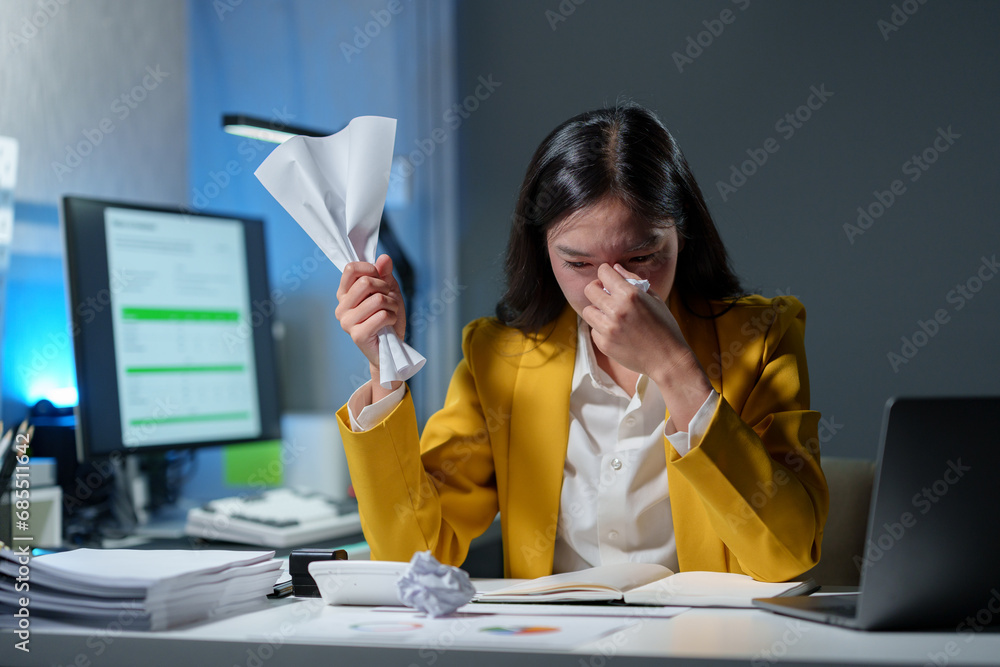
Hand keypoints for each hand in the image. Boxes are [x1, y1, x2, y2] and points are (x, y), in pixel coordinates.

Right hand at [335, 254, 405, 375]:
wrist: (390, 348)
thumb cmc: (387, 318)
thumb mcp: (388, 291)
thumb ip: (384, 274)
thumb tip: (384, 258)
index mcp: (344, 294)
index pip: (350, 268)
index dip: (370, 269)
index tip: (380, 278)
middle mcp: (341, 307)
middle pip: (365, 282)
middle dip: (385, 288)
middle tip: (388, 299)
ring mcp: (347, 322)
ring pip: (377, 299)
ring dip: (392, 305)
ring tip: (390, 313)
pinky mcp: (357, 335)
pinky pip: (382, 316)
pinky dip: (393, 317)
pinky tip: (390, 324)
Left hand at [582, 264, 712, 428]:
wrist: (667, 359)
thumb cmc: (665, 327)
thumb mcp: (654, 298)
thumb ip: (633, 281)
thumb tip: (616, 268)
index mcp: (630, 295)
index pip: (604, 273)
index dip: (605, 271)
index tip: (608, 276)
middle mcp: (616, 310)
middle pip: (590, 290)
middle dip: (597, 288)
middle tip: (606, 294)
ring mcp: (608, 328)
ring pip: (587, 310)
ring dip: (596, 309)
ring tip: (609, 314)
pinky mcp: (603, 344)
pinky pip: (593, 329)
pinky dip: (601, 328)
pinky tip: (615, 330)